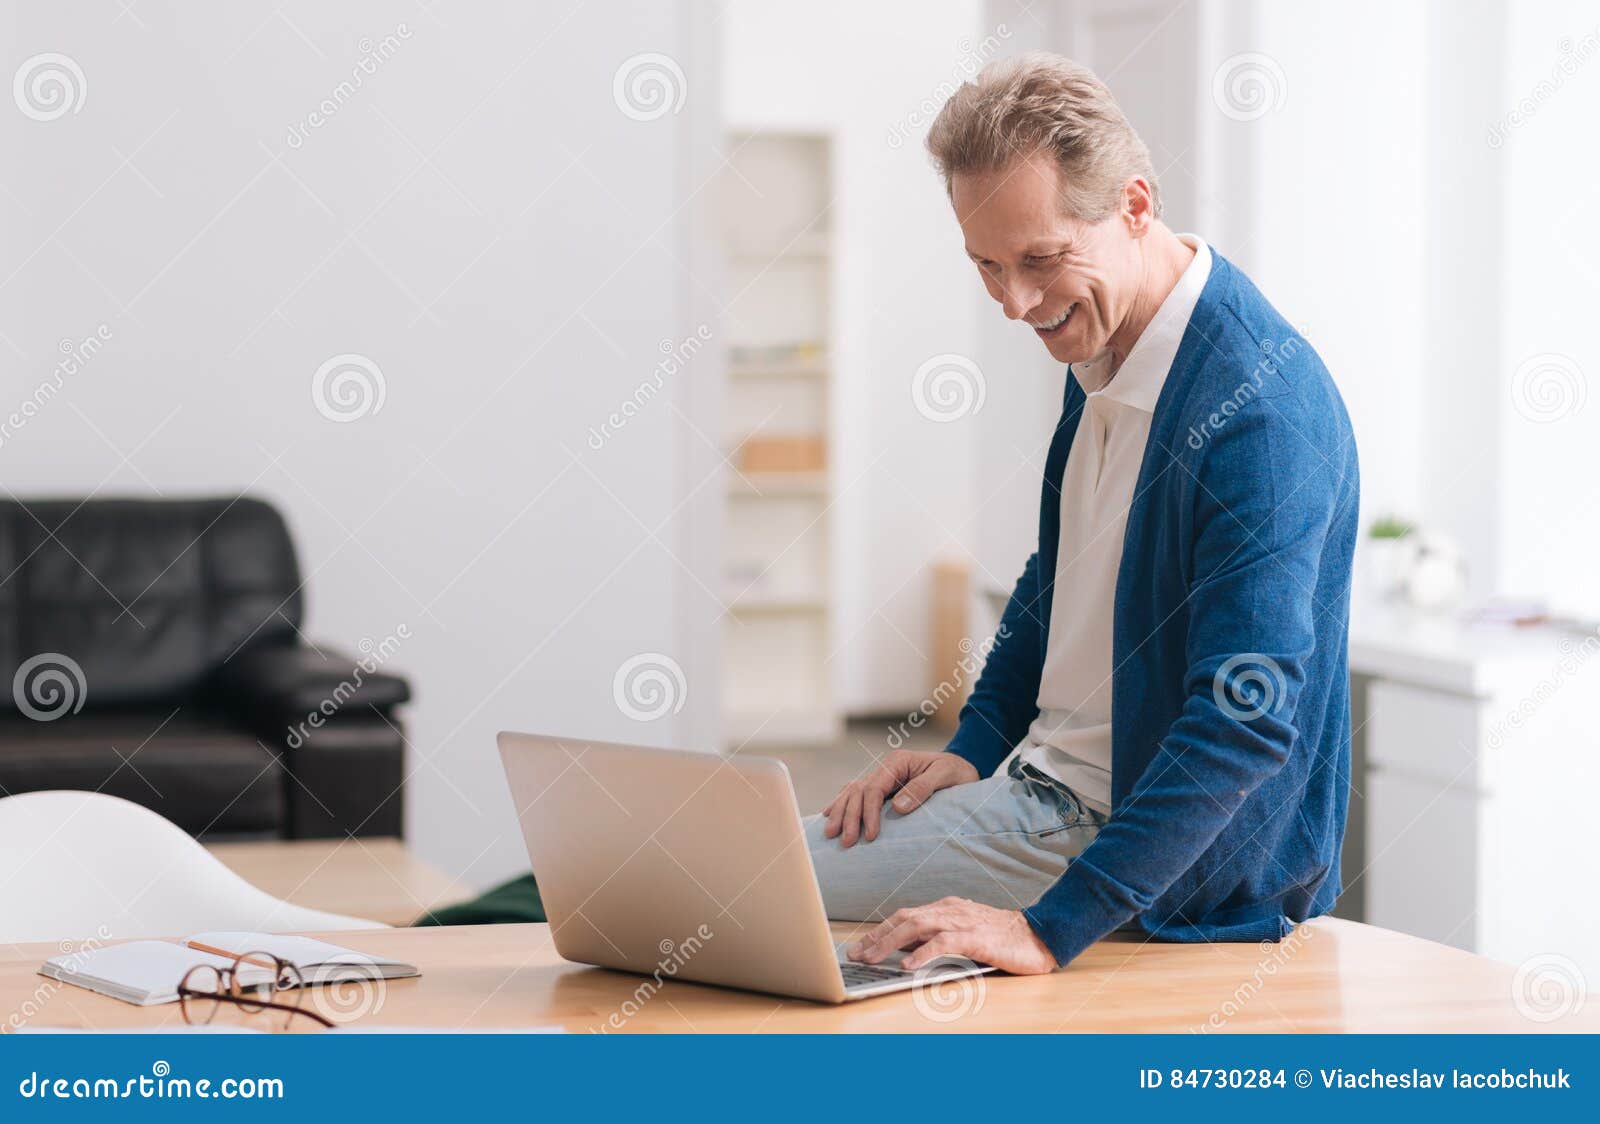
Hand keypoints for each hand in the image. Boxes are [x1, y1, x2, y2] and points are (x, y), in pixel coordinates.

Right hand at [821, 749, 978, 847]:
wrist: (963, 766)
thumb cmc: (957, 772)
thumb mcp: (945, 776)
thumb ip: (922, 788)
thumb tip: (897, 807)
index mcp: (897, 762)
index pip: (874, 788)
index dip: (869, 812)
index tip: (871, 836)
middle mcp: (886, 768)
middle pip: (858, 791)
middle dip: (850, 817)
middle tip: (846, 842)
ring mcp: (883, 777)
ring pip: (852, 792)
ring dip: (841, 812)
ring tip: (831, 834)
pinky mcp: (883, 787)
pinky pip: (857, 794)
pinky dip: (842, 804)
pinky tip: (830, 815)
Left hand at [846, 897, 1057, 974]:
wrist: (1038, 936)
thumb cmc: (1002, 939)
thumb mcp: (964, 935)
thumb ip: (939, 938)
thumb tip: (906, 951)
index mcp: (946, 909)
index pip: (906, 916)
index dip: (881, 931)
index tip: (861, 946)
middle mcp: (950, 911)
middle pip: (905, 919)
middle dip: (877, 937)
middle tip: (856, 954)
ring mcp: (962, 922)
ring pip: (917, 927)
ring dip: (890, 943)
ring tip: (872, 958)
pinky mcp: (975, 937)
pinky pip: (943, 943)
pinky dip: (922, 953)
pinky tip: (908, 965)